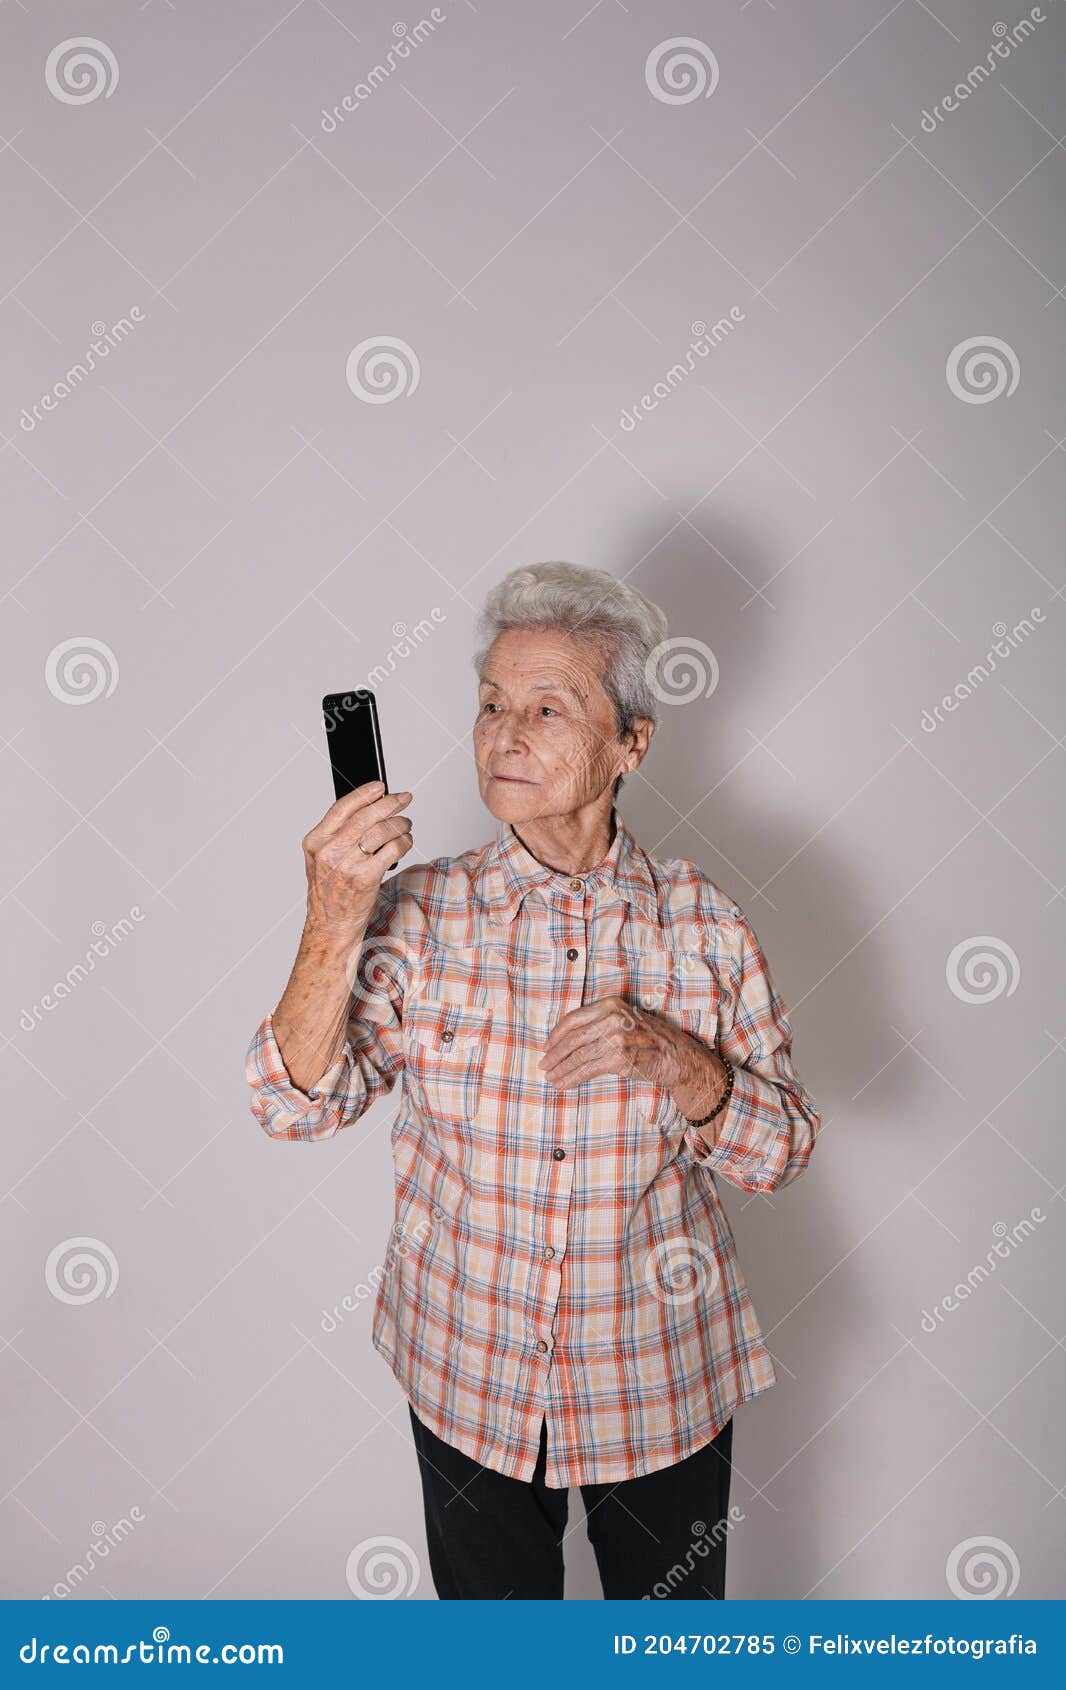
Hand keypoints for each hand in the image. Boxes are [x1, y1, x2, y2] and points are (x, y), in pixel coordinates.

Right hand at [301, 780, 413, 943]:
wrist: (330, 928)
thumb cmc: (329, 895)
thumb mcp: (322, 860)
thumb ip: (337, 835)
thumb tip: (368, 808)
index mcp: (316, 842)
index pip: (342, 808)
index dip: (364, 794)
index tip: (380, 787)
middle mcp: (329, 852)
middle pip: (365, 816)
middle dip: (390, 803)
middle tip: (404, 798)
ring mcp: (347, 865)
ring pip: (382, 830)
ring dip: (400, 823)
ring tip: (406, 824)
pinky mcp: (366, 878)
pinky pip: (393, 849)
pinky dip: (404, 842)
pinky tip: (406, 842)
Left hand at [539, 997, 686, 1091]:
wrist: (674, 1055)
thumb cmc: (648, 1038)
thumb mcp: (624, 1019)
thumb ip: (600, 1022)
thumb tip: (568, 1038)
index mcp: (610, 1005)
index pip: (574, 1018)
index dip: (556, 1034)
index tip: (546, 1046)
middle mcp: (612, 1018)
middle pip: (573, 1038)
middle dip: (554, 1054)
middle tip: (543, 1064)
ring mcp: (615, 1038)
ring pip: (577, 1055)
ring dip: (560, 1069)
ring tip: (551, 1077)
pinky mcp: (618, 1059)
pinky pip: (587, 1070)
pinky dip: (572, 1078)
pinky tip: (564, 1084)